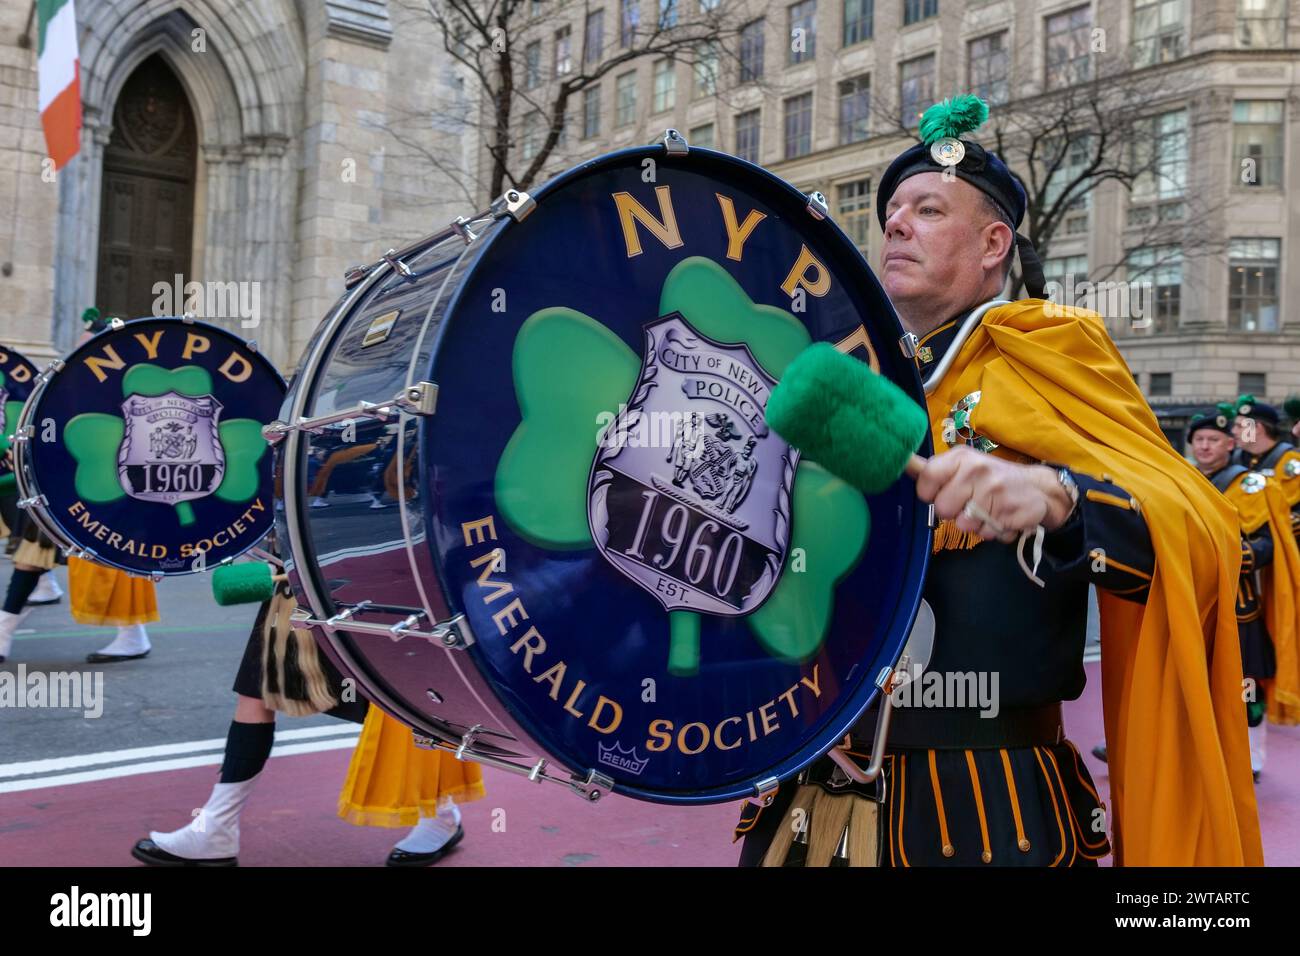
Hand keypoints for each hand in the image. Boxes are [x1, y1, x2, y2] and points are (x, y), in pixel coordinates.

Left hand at [914, 446, 1073, 541]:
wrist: (1037, 487)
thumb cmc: (990, 478)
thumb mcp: (963, 466)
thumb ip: (933, 470)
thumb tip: (902, 463)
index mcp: (961, 458)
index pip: (926, 479)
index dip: (929, 493)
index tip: (942, 492)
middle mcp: (977, 471)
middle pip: (942, 509)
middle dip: (954, 512)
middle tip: (970, 502)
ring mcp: (996, 492)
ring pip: (964, 525)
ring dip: (974, 524)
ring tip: (987, 510)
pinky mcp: (1011, 512)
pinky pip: (986, 534)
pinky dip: (992, 531)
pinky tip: (1000, 517)